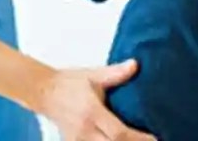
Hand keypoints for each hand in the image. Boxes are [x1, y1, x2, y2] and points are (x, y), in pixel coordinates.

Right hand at [38, 60, 155, 140]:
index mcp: (92, 112)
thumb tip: (135, 65)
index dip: (138, 139)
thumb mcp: (93, 76)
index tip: (154, 138)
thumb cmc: (69, 83)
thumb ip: (115, 73)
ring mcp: (78, 140)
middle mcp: (85, 130)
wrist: (44, 92)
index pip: (118, 133)